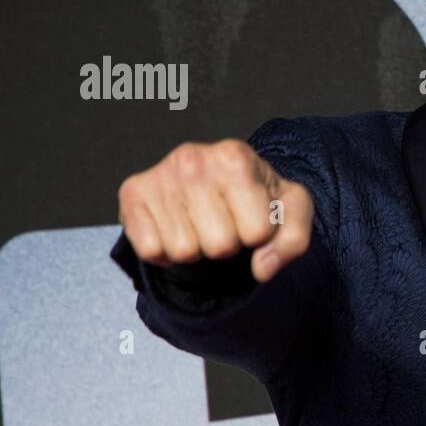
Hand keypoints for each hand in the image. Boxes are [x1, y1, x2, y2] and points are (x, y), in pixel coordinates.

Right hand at [117, 139, 312, 283]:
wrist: (215, 182)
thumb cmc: (257, 196)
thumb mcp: (290, 210)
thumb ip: (293, 240)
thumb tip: (263, 269)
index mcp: (236, 157)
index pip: (257, 233)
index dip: (259, 235)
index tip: (252, 217)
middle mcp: (193, 158)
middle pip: (220, 245)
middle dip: (228, 245)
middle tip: (224, 223)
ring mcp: (159, 175)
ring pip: (185, 251)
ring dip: (197, 250)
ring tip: (201, 223)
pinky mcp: (132, 193)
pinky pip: (150, 251)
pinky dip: (166, 252)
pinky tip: (176, 227)